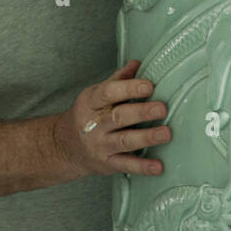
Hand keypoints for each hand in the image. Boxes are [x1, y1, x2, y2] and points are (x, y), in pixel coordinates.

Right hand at [55, 60, 169, 176]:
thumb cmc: (88, 115)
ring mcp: (100, 145)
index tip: (149, 85)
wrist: (64, 147)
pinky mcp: (107, 164)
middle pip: (118, 117)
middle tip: (162, 108)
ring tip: (166, 133)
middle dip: (141, 113)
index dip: (129, 88)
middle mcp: (94, 125)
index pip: (108, 93)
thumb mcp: (96, 95)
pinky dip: (143, 167)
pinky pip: (126, 165)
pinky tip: (158, 166)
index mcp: (91, 102)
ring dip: (146, 137)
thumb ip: (118, 80)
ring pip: (124, 141)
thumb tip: (138, 63)